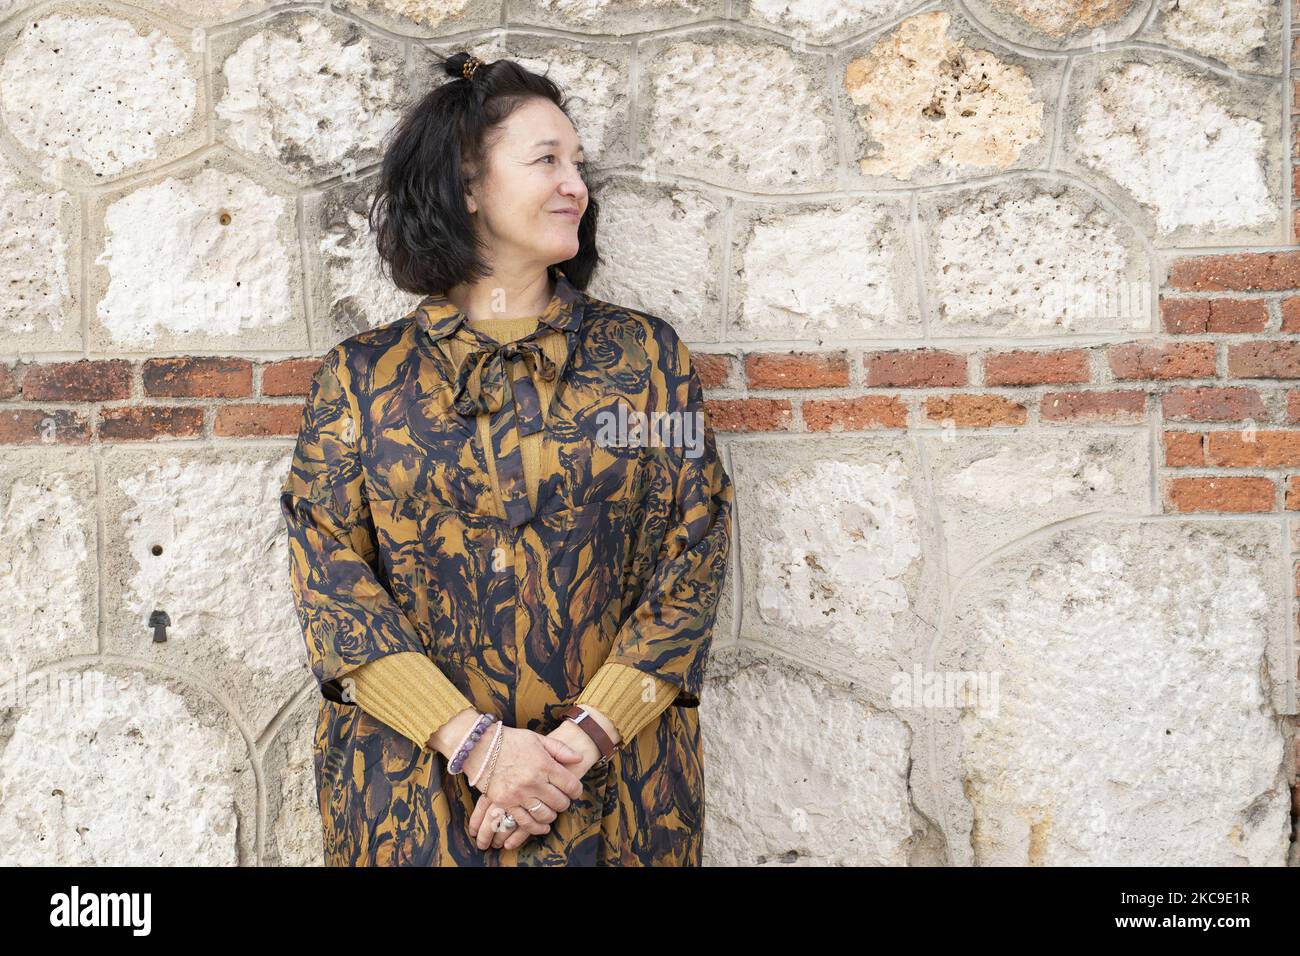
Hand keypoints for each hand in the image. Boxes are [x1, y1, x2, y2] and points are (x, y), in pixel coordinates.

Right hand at [469, 709, 618, 850]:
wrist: (479, 746)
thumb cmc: (510, 740)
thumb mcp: (537, 739)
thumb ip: (560, 749)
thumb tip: (579, 759)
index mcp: (545, 764)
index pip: (571, 785)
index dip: (576, 790)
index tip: (574, 790)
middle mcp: (534, 782)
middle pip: (560, 802)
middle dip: (564, 802)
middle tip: (561, 798)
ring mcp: (519, 794)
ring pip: (545, 815)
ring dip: (552, 815)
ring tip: (551, 810)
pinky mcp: (506, 804)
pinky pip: (526, 823)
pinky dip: (537, 828)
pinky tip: (542, 827)